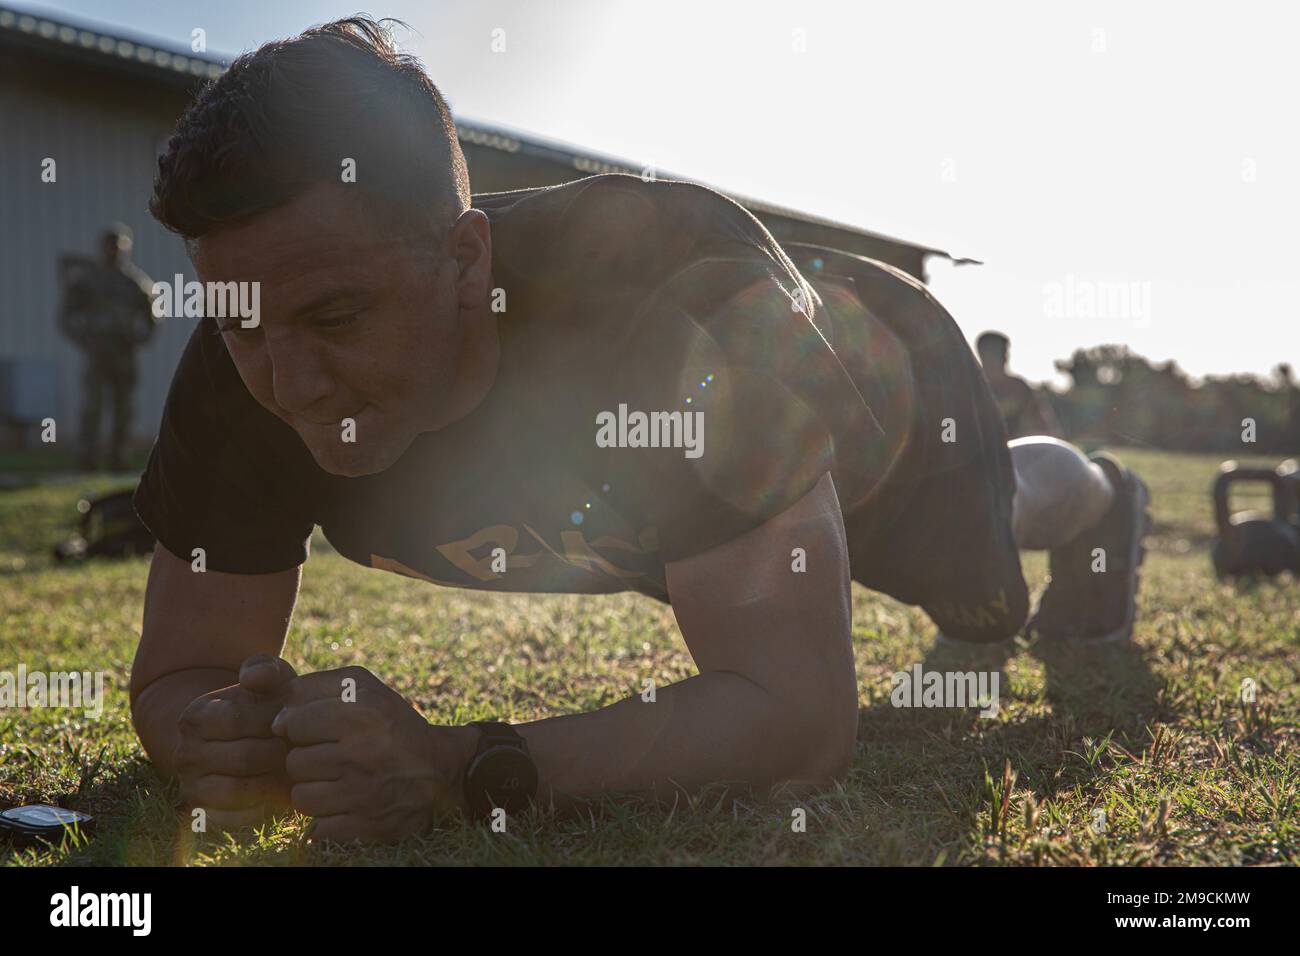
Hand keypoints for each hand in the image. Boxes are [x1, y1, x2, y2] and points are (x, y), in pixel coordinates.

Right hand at [173, 654, 295, 830]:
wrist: (251, 739)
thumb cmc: (265, 703)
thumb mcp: (267, 679)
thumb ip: (263, 670)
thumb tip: (252, 679)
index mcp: (195, 717)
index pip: (239, 720)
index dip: (275, 719)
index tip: (299, 718)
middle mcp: (185, 755)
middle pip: (245, 757)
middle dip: (282, 751)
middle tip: (309, 747)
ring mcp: (192, 787)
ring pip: (242, 789)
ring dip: (277, 779)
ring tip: (300, 766)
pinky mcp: (208, 814)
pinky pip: (240, 816)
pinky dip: (266, 804)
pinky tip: (286, 788)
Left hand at [272, 666, 471, 842]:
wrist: (438, 767)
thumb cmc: (389, 723)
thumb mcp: (362, 688)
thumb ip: (314, 687)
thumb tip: (277, 723)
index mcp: (362, 714)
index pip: (294, 723)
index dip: (302, 726)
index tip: (320, 729)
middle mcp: (363, 753)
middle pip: (294, 763)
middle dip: (308, 759)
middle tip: (333, 756)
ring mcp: (365, 793)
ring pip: (302, 798)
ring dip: (315, 790)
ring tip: (338, 780)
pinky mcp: (368, 825)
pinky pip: (319, 827)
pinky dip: (329, 818)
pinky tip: (347, 803)